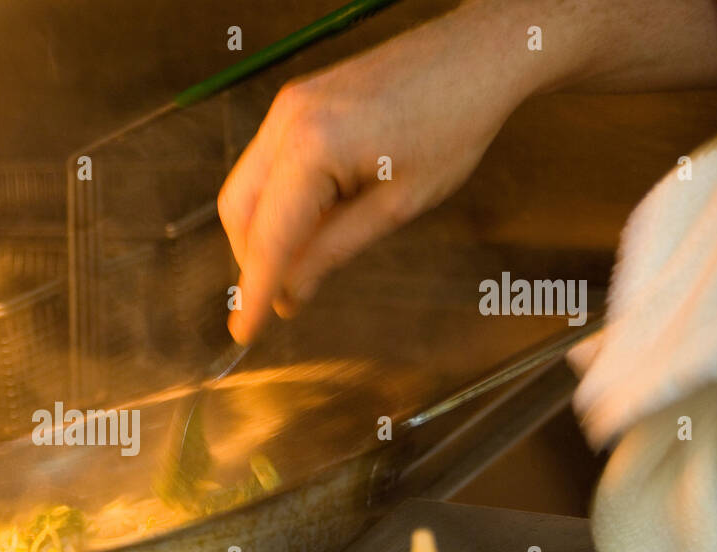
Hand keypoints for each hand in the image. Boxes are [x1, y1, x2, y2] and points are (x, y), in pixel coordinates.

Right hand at [217, 0, 716, 343]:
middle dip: (253, 262)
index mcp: (312, 146)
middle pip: (239, 213)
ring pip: (245, 189)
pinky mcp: (295, 103)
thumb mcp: (397, 206)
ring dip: (262, 234)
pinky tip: (309, 224)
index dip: (253, 291)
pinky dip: (275, 204)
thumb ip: (333, 250)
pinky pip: (264, 166)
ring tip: (303, 263)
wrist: (477, 55)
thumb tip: (291, 293)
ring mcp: (286, 107)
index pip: (268, 237)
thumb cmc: (454, 123)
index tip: (243, 332)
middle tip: (283, 301)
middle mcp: (287, 121)